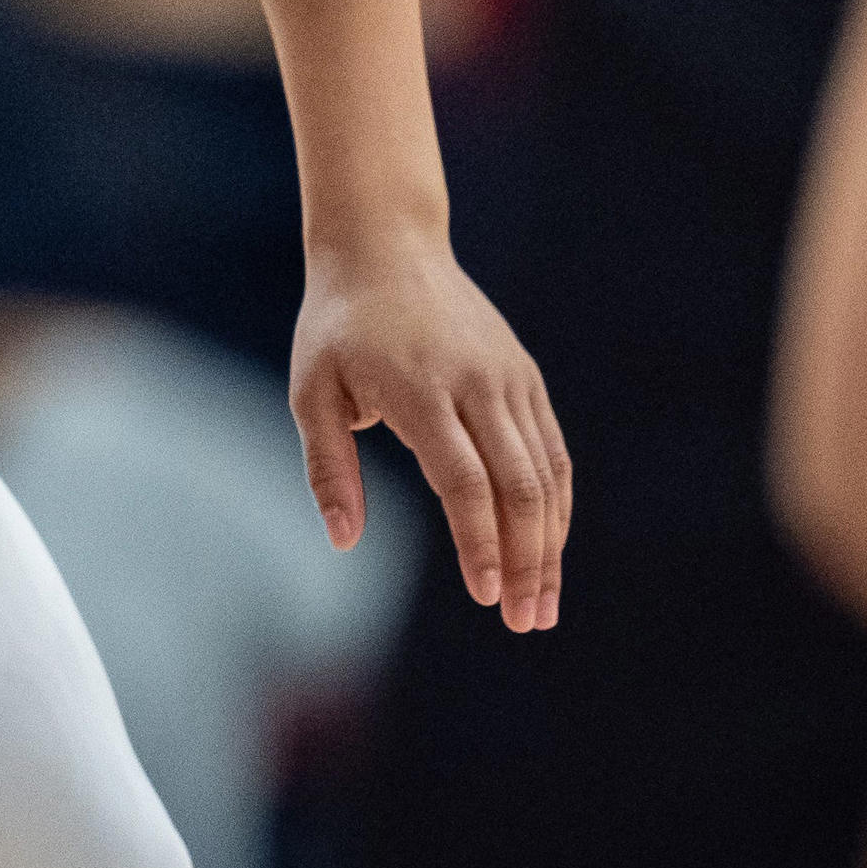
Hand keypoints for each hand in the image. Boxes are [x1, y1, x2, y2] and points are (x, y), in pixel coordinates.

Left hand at [290, 231, 570, 631]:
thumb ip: (327, 467)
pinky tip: (548, 546)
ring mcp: (509, 379)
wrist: (385, 246)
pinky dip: (555, 504)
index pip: (465, 481)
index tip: (486, 595)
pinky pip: (551, 450)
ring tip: (543, 603)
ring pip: (546, 474)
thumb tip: (343, 541)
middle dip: (528, 561)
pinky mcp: (525, 377)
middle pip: (518, 487)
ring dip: (550, 543)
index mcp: (420, 389)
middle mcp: (476, 384)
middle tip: (525, 620)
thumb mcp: (311, 391)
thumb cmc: (337, 327)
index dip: (479, 542)